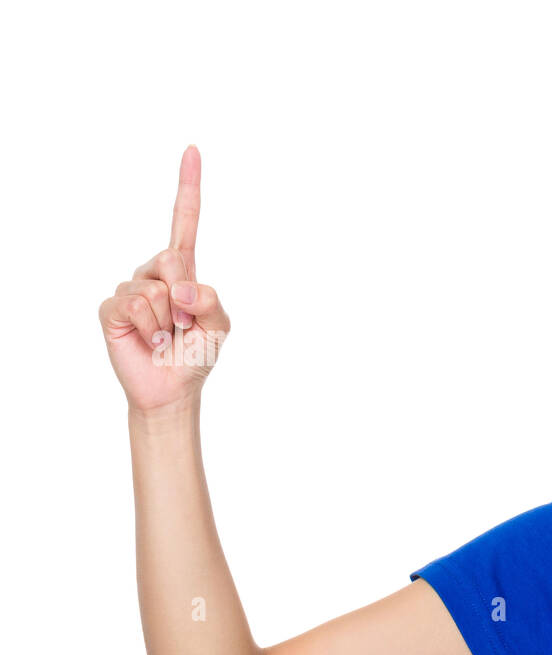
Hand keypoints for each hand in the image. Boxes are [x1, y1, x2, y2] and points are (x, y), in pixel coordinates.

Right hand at [99, 145, 231, 414]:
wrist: (172, 389)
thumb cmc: (196, 354)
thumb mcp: (220, 328)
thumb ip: (212, 302)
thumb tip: (181, 289)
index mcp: (183, 271)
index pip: (184, 222)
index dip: (188, 187)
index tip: (193, 150)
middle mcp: (154, 273)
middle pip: (172, 260)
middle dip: (185, 298)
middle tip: (184, 325)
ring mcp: (130, 288)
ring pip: (154, 291)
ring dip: (167, 322)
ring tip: (166, 337)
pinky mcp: (112, 309)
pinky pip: (134, 307)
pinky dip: (149, 330)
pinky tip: (149, 341)